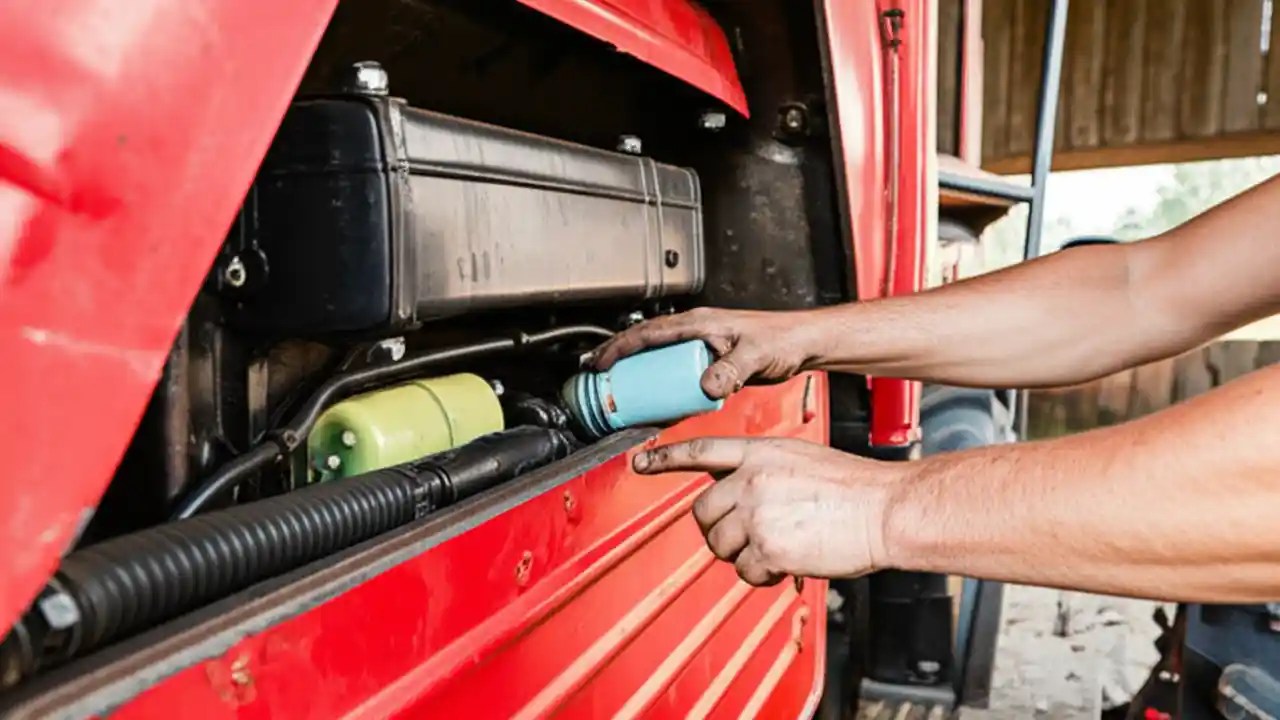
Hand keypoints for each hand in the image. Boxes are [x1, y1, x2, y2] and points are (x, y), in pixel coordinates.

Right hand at [589, 308, 820, 398]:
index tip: (602, 362)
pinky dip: (657, 378)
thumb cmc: (782, 339)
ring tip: (614, 383)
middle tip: (595, 371)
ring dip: (634, 366)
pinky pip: (673, 366)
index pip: (650, 332)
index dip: (622, 347)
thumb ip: (732, 370)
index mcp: (699, 323)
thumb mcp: (755, 355)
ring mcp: (701, 344)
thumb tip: (706, 387)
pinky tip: (652, 395)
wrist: (800, 343)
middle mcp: (696, 330)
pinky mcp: (709, 358)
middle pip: (645, 340)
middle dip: (617, 354)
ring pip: (657, 353)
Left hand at [632, 437, 898, 585]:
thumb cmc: (854, 489)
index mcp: (760, 453)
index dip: (665, 456)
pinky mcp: (768, 547)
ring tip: (777, 548)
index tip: (640, 461)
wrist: (884, 509)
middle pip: (702, 510)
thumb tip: (737, 494)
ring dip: (742, 554)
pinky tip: (788, 563)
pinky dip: (762, 575)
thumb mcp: (801, 460)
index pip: (700, 450)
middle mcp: (751, 479)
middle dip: (718, 529)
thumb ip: (764, 471)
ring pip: (719, 544)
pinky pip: (745, 571)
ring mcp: (757, 513)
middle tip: (747, 536)